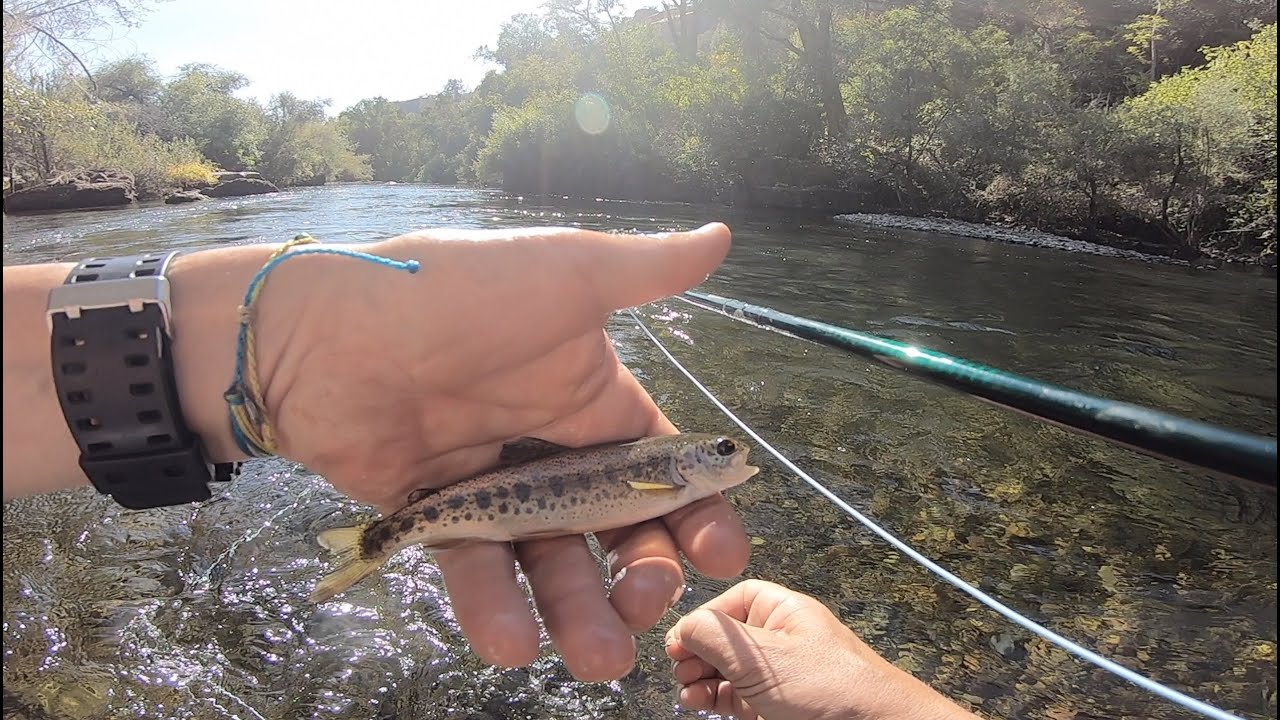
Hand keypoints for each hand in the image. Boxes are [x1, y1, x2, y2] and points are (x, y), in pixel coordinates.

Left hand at [177, 223, 749, 680]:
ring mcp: (492, 487)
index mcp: (589, 397)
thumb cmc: (452, 293)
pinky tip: (511, 641)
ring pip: (550, 564)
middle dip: (642, 571)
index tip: (720, 555)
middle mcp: (548, 448)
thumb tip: (724, 234)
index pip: (661, 467)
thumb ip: (645, 270)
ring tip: (597, 658)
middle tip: (646, 603)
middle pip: (615, 528)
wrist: (319, 330)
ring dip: (579, 612)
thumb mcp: (561, 274)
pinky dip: (494, 608)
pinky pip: (475, 570)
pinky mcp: (435, 517)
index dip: (696, 512)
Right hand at [665, 580, 982, 719]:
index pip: (732, 601)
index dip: (702, 617)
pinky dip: (714, 698)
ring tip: (687, 689)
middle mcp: (779, 638)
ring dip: (700, 678)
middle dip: (696, 652)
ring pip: (726, 670)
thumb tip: (681, 629)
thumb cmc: (831, 687)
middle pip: (724, 637)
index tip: (677, 639)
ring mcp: (778, 674)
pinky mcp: (776, 705)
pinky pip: (736, 695)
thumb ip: (716, 636)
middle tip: (680, 668)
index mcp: (782, 610)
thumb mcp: (763, 655)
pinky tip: (699, 702)